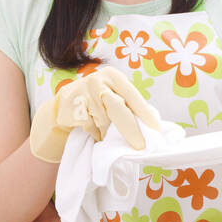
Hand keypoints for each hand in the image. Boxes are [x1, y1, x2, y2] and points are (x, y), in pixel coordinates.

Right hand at [28, 65, 162, 161]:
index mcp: (113, 76)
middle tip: (140, 145)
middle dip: (130, 129)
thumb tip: (150, 127)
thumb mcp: (113, 96)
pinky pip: (89, 127)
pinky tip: (91, 130)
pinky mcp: (70, 106)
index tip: (155, 128)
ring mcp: (82, 92)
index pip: (132, 95)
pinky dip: (94, 133)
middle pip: (117, 108)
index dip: (144, 112)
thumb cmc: (98, 102)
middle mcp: (97, 80)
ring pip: (103, 121)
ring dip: (107, 132)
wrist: (65, 103)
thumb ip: (128, 105)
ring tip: (106, 132)